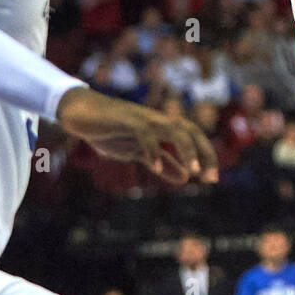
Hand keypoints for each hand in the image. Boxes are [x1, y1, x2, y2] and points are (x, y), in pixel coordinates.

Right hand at [57, 87, 214, 182]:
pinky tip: (155, 167)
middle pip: (190, 130)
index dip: (206, 155)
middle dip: (204, 153)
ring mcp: (143, 118)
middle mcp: (157, 119)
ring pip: (174, 128)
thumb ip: (163, 162)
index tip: (213, 179)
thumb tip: (185, 178)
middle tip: (211, 178)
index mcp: (162, 127)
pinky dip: (152, 149)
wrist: (81, 114)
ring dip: (186, 149)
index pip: (193, 137)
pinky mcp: (126, 119)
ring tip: (193, 172)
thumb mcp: (139, 152)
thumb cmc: (111, 131)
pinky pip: (144, 132)